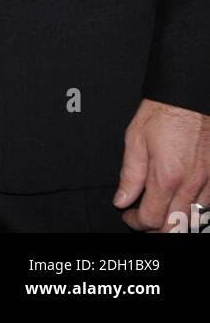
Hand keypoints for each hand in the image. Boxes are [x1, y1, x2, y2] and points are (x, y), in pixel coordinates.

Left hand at [114, 98, 209, 230]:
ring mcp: (207, 181)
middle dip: (156, 229)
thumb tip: (122, 198)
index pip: (151, 219)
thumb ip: (129, 174)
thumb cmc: (163, 111)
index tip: (128, 214)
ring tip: (161, 209)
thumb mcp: (135, 138)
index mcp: (166, 176)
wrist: (188, 94)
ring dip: (175, 220)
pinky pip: (207, 205)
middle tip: (143, 218)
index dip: (136, 222)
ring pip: (193, 219)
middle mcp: (190, 183)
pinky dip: (193, 209)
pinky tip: (182, 198)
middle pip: (174, 227)